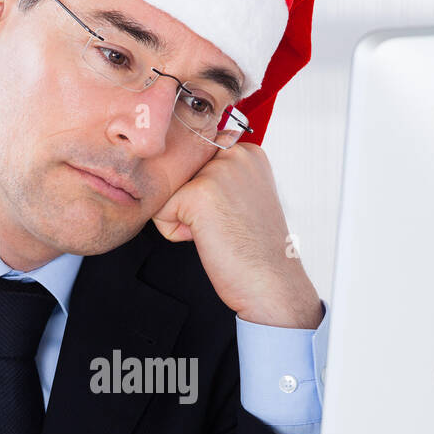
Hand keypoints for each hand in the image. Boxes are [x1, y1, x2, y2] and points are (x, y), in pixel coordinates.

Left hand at [151, 143, 322, 329]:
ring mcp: (218, 170)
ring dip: (184, 219)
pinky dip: (176, 234)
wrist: (271, 282)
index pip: (195, 162)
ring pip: (169, 192)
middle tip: (225, 226)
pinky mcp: (199, 193)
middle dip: (191, 206)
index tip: (231, 215)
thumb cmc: (255, 249)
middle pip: (179, 175)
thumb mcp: (243, 197)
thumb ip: (218, 176)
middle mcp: (235, 154)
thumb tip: (179, 168)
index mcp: (247, 151)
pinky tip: (209, 239)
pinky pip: (161, 212)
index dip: (203, 197)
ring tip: (218, 232)